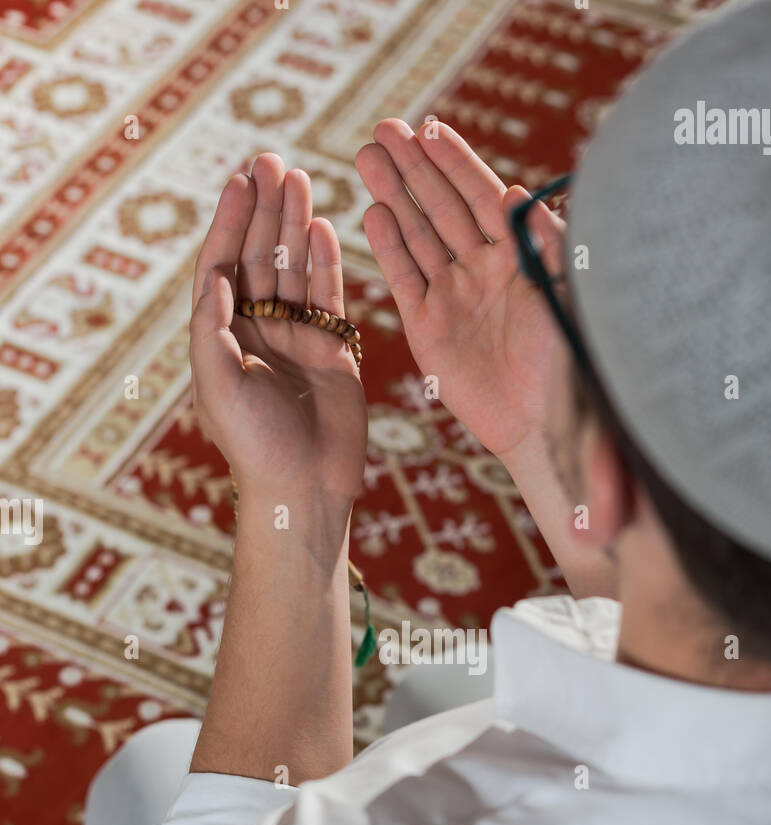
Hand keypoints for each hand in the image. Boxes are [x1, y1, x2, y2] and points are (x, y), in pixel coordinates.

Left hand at [190, 154, 367, 513]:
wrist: (304, 489)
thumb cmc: (254, 446)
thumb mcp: (217, 385)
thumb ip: (210, 328)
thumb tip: (214, 274)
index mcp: (221, 339)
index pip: (222, 266)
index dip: (229, 221)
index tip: (241, 179)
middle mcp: (256, 333)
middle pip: (258, 257)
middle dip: (264, 209)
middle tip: (273, 160)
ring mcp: (295, 340)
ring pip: (293, 270)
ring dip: (295, 224)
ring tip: (300, 177)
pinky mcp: (331, 352)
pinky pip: (328, 297)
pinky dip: (326, 262)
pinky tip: (325, 227)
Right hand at [355, 119, 563, 463]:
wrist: (542, 424)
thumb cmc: (567, 362)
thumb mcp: (565, 295)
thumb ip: (544, 243)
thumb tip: (519, 194)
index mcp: (518, 256)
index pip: (481, 196)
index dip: (455, 163)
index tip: (430, 128)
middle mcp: (482, 270)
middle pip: (441, 207)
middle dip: (413, 167)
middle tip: (384, 128)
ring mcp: (453, 297)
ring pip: (417, 235)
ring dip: (393, 196)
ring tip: (367, 157)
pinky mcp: (428, 328)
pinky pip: (404, 279)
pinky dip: (388, 248)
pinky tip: (372, 214)